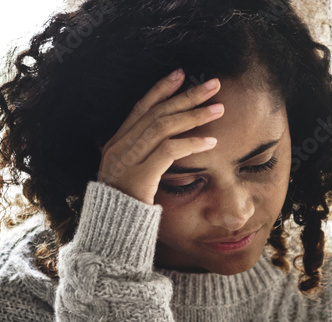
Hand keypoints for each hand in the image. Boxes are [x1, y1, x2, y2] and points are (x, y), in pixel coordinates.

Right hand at [97, 68, 223, 205]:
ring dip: (194, 115)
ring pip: (163, 126)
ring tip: (218, 110)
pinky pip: (168, 151)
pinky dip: (191, 143)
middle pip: (156, 112)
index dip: (161, 89)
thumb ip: (145, 160)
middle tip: (213, 85)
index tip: (182, 74)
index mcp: (115, 144)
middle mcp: (118, 148)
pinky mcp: (138, 176)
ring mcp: (126, 161)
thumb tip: (166, 146)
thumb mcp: (133, 179)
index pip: (140, 107)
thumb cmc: (127, 211)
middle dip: (186, 95)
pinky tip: (211, 141)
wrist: (112, 237)